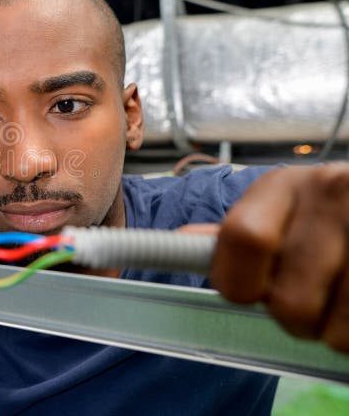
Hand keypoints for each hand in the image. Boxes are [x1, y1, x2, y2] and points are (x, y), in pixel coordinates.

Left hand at [209, 165, 348, 352]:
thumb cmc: (327, 214)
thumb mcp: (282, 210)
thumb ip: (239, 234)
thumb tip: (181, 240)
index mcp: (283, 184)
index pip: (243, 238)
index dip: (238, 283)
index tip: (246, 295)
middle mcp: (330, 192)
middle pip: (290, 300)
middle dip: (293, 319)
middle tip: (307, 305)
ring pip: (333, 327)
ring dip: (332, 330)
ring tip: (340, 300)